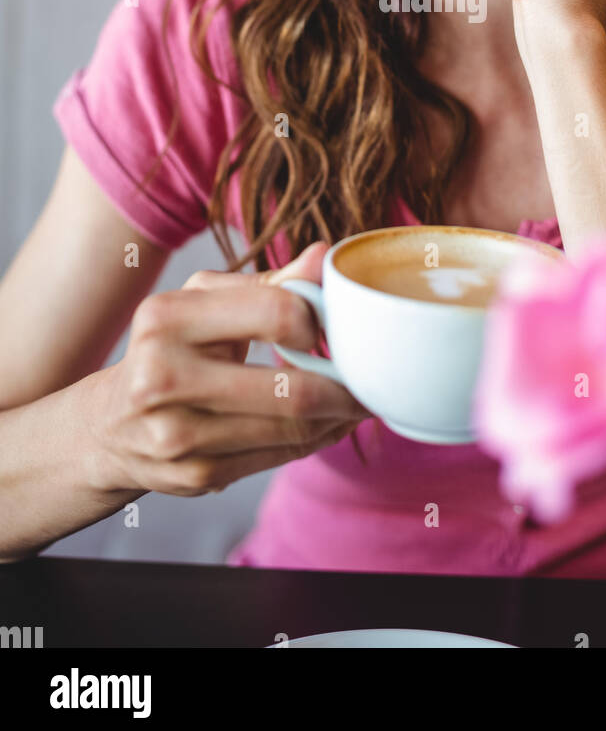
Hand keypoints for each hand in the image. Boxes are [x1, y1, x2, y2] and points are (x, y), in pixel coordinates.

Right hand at [86, 243, 369, 498]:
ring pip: (291, 430)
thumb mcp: (205, 301)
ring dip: (337, 417)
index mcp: (167, 318)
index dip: (319, 323)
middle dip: (346, 386)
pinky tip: (327, 425)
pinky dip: (314, 441)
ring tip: (357, 400)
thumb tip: (326, 255)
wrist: (109, 424)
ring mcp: (177, 434)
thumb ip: (271, 282)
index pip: (277, 314)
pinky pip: (278, 457)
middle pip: (291, 389)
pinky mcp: (195, 475)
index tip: (332, 327)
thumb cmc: (169, 347)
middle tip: (372, 377)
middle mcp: (162, 377)